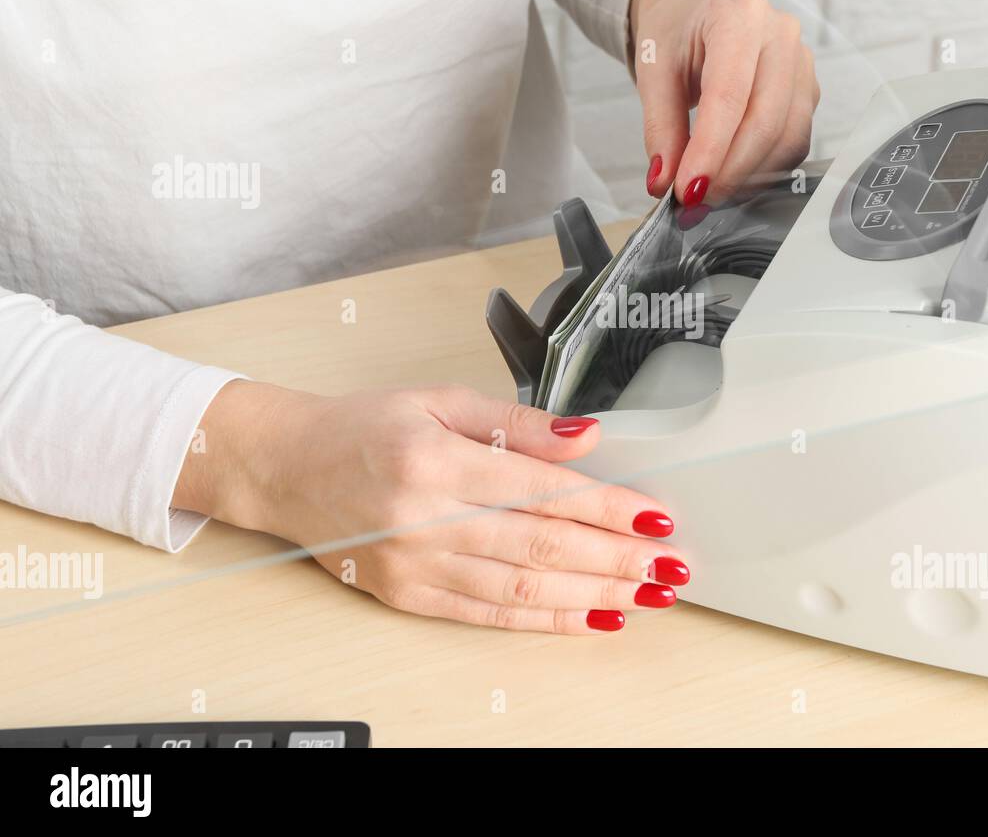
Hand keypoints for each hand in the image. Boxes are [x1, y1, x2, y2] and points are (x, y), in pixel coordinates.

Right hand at [174, 380, 688, 633]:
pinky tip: (589, 617)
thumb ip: (520, 422)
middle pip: (540, 546)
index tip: (654, 516)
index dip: (607, 508)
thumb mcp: (441, 400)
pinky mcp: (407, 595)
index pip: (543, 490)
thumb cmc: (363, 427)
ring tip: (644, 594)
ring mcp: (414, 564)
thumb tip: (586, 438)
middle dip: (615, 559)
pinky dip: (545, 620)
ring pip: (521, 588)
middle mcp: (425, 519)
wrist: (286, 467)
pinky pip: (487, 614)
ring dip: (592, 595)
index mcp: (436, 461)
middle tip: (668, 566)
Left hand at [631, 0, 818, 206]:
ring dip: (748, 177)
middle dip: (729, 171)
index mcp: (739, 14)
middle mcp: (781, 34)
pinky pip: (795, 141)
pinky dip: (764, 169)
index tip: (688, 189)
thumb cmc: (678, 33)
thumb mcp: (652, 69)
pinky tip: (734, 177)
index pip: (729, 95)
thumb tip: (664, 180)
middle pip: (766, 121)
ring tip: (710, 192)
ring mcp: (802, 63)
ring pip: (787, 138)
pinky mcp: (808, 90)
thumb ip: (660, 127)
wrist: (699, 14)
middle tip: (696, 200)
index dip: (710, 150)